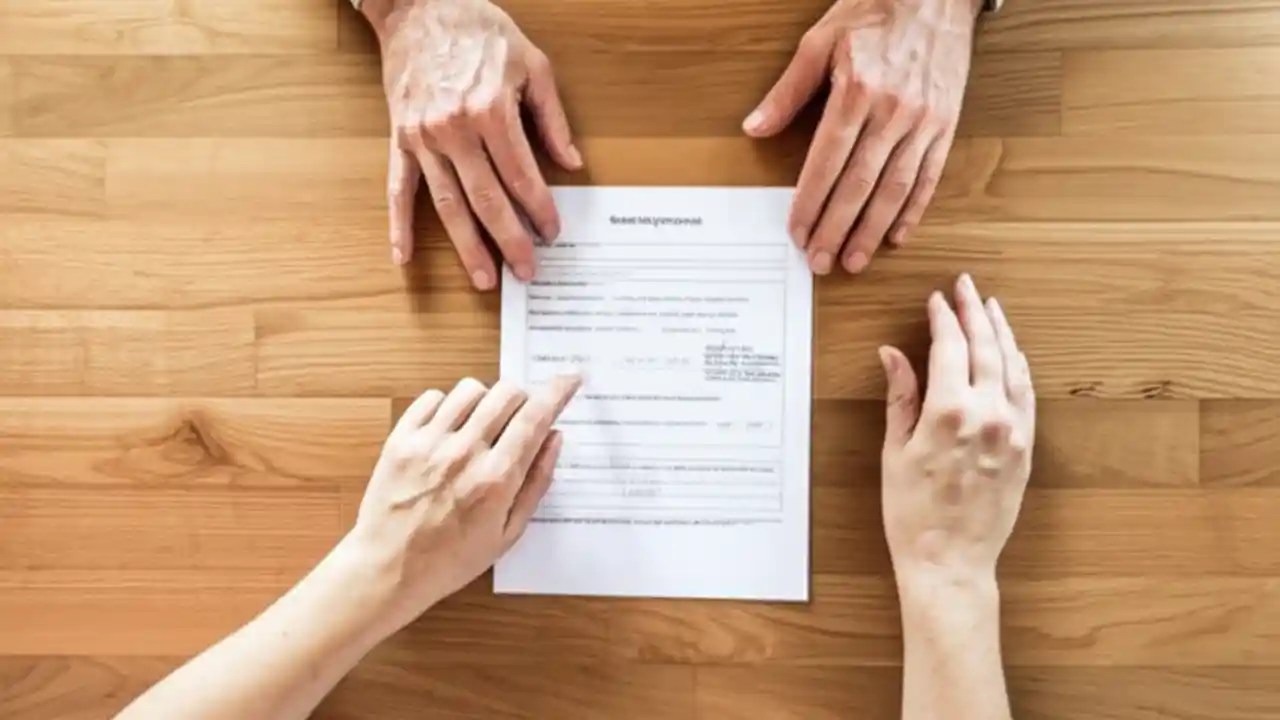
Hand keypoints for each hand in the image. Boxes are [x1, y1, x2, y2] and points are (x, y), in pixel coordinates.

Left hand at [348, 375, 580, 633]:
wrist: (388, 569)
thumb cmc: (452, 559)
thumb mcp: (508, 533)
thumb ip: (537, 482)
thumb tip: (555, 437)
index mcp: (496, 479)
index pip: (535, 417)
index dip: (558, 391)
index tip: (570, 378)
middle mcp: (464, 454)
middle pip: (506, 393)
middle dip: (522, 399)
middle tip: (518, 420)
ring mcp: (429, 443)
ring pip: (471, 389)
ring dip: (486, 401)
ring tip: (481, 427)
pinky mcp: (401, 439)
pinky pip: (432, 398)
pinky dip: (448, 406)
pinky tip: (450, 430)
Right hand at [364, 0, 581, 285]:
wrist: (418, 5)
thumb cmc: (477, 30)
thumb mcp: (531, 64)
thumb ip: (552, 118)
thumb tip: (571, 163)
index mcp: (492, 111)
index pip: (522, 177)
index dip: (541, 210)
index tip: (553, 233)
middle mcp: (455, 130)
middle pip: (488, 200)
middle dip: (510, 241)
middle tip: (526, 271)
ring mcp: (423, 138)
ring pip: (448, 205)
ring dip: (467, 247)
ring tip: (484, 279)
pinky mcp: (400, 138)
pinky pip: (398, 189)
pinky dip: (399, 225)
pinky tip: (404, 256)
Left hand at [745, 0, 978, 275]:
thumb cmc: (874, 12)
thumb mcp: (820, 40)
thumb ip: (788, 91)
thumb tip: (754, 129)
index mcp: (857, 92)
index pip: (826, 162)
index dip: (810, 202)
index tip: (797, 232)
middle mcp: (893, 112)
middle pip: (859, 185)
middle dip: (836, 228)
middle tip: (820, 261)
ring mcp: (924, 122)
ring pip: (895, 189)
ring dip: (872, 230)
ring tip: (853, 260)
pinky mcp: (947, 125)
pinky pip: (929, 176)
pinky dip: (913, 210)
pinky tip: (896, 236)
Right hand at [877, 274, 1034, 584]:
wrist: (950, 562)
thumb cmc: (912, 514)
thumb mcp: (895, 451)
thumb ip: (900, 397)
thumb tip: (892, 354)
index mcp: (949, 413)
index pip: (949, 347)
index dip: (943, 318)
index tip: (936, 299)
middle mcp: (988, 415)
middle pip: (985, 348)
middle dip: (974, 312)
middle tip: (966, 286)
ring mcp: (1013, 431)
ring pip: (1012, 366)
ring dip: (1001, 333)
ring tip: (991, 308)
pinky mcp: (1026, 449)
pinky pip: (1027, 395)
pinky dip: (1019, 367)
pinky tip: (1012, 354)